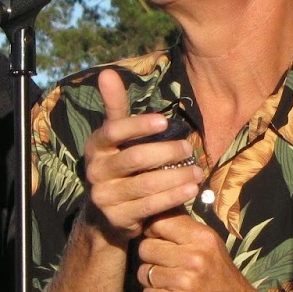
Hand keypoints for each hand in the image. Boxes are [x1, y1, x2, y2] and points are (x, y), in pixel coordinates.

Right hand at [80, 70, 201, 245]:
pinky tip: (191, 189)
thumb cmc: (118, 164)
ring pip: (145, 184)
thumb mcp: (115, 136)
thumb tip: (107, 72)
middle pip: (134, 158)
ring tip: (197, 170)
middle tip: (189, 148)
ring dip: (175, 177)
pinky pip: (150, 207)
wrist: (106, 213)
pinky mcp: (118, 219)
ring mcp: (105, 197)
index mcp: (95, 147)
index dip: (138, 125)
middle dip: (166, 152)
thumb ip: (115, 106)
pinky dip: (173, 197)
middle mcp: (95, 171)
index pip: (114, 131)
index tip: (165, 120)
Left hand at [137, 212, 273, 291]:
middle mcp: (194, 258)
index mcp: (202, 238)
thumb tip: (154, 211)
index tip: (159, 239)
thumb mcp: (210, 244)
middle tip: (166, 265)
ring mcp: (185, 283)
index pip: (159, 223)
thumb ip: (183, 229)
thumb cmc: (219, 273)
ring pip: (144, 272)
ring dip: (152, 279)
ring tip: (171, 282)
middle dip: (151, 257)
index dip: (153, 231)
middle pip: (146, 248)